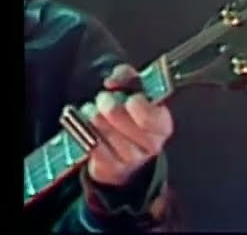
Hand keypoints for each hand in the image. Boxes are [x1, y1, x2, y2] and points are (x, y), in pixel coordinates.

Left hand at [80, 64, 174, 187]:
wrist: (121, 152)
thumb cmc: (130, 116)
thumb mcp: (134, 92)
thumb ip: (127, 77)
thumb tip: (113, 80)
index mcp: (162, 125)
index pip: (151, 118)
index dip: (138, 106)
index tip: (130, 97)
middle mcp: (151, 145)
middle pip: (125, 125)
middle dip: (110, 108)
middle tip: (103, 98)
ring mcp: (130, 160)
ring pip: (106, 135)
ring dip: (94, 119)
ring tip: (91, 110)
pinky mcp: (111, 169)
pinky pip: (93, 148)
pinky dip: (85, 134)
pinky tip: (85, 125)